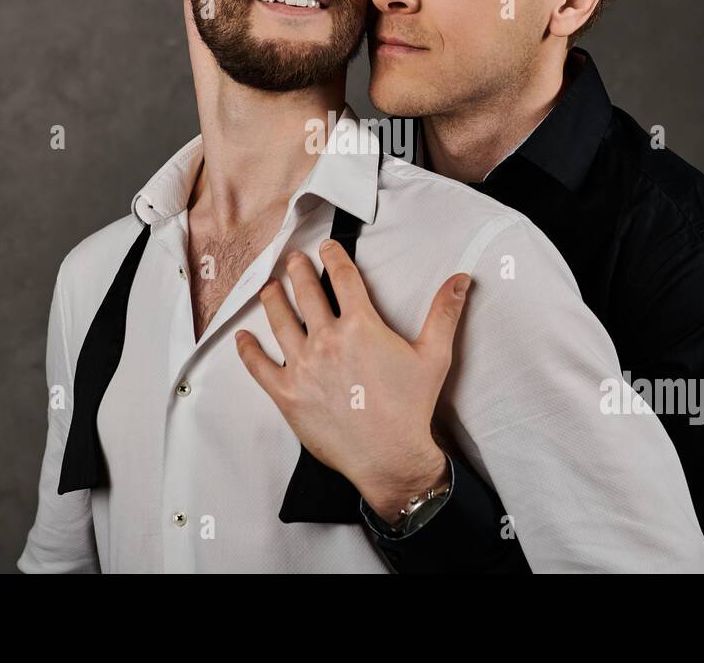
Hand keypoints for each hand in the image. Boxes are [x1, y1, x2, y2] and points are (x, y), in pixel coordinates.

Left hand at [234, 238, 469, 519]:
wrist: (390, 456)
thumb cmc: (412, 408)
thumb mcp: (434, 356)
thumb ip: (444, 313)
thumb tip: (461, 279)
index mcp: (361, 326)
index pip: (343, 278)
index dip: (333, 257)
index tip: (326, 247)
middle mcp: (327, 340)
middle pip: (306, 293)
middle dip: (297, 271)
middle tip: (292, 259)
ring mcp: (303, 366)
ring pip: (279, 321)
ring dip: (272, 299)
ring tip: (268, 287)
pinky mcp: (286, 394)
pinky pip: (258, 366)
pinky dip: (247, 349)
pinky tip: (242, 336)